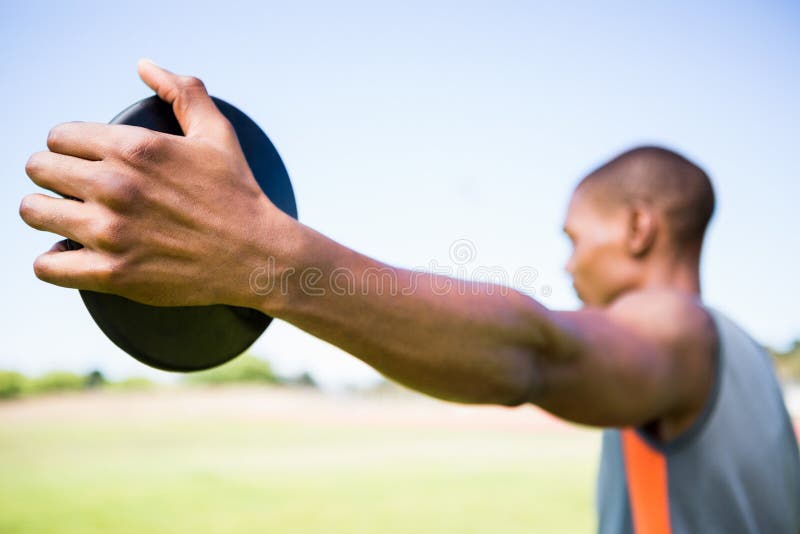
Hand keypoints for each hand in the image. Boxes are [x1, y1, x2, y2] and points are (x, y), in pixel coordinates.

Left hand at [19, 60, 286, 307]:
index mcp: (135, 148)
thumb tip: (146, 67)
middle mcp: (115, 186)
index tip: (83, 161)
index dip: (69, 147)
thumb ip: (182, 92)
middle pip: (39, 168)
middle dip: (53, 176)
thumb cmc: (237, 194)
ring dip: (47, 213)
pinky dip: (54, 261)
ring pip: (33, 211)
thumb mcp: (217, 134)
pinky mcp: (112, 273)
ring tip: (69, 219)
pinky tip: (73, 254)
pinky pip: (48, 265)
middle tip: (76, 190)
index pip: (59, 136)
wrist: (257, 256)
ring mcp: (111, 232)